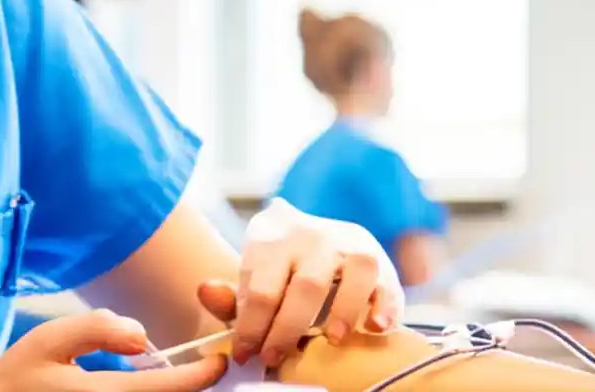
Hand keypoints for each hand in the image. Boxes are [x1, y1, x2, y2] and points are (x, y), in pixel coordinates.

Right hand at [0, 309, 226, 391]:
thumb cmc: (14, 384)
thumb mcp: (47, 341)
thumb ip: (98, 329)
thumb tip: (144, 337)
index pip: (174, 390)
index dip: (203, 374)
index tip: (216, 360)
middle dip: (188, 389)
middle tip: (198, 370)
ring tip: (170, 381)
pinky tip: (145, 391)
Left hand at [198, 199, 402, 368]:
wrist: (315, 239)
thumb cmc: (278, 271)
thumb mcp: (251, 277)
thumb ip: (231, 294)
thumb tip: (205, 292)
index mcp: (274, 236)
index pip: (261, 287)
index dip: (250, 327)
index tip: (245, 355)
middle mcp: (314, 235)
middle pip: (305, 286)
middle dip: (288, 329)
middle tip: (276, 358)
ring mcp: (350, 243)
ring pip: (355, 273)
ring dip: (344, 310)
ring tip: (331, 340)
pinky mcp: (380, 258)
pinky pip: (388, 281)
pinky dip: (386, 306)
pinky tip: (375, 328)